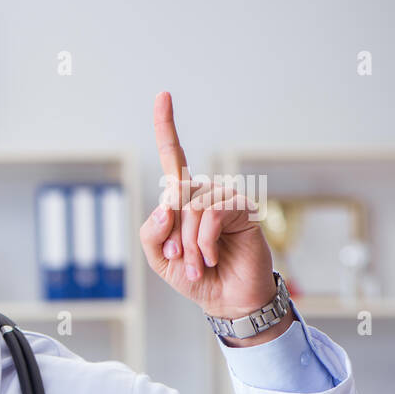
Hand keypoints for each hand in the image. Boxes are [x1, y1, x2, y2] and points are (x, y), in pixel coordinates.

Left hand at [140, 92, 281, 339]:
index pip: (174, 158)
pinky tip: (211, 257)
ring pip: (191, 208)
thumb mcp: (158, 257)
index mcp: (181, 199)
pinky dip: (204, 242)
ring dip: (189, 244)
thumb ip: (152, 231)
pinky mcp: (242, 209)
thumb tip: (165, 204)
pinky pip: (210, 216)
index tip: (163, 95)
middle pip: (175, 196)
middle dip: (172, 236)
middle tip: (181, 261)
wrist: (224, 299)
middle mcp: (203, 192)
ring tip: (199, 263)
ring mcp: (225, 198)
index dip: (166, 126)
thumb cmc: (192, 276)